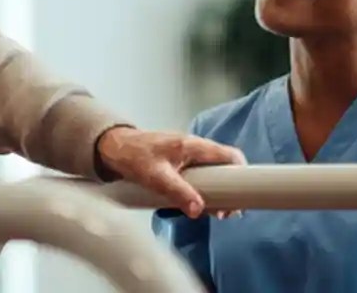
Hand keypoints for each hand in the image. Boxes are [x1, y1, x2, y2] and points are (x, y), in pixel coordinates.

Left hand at [95, 126, 245, 218]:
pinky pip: (200, 176)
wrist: (115, 148)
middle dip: (229, 190)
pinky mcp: (181, 164)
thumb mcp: (156, 176)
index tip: (241, 197)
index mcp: (193, 146)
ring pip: (213, 173)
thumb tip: (198, 209)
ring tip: (214, 212)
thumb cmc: (133, 154)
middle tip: (225, 212)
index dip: (241, 174)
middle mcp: (194, 148)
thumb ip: (178, 192)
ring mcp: (188, 155)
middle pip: (224, 167)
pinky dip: (203, 190)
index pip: (229, 155)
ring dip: (216, 193)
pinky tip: (197, 205)